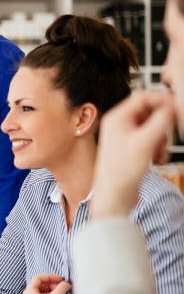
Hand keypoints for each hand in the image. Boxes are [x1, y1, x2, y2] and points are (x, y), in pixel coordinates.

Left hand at [91, 91, 175, 218]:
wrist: (114, 196)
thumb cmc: (123, 171)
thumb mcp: (146, 142)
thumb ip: (161, 121)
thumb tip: (172, 106)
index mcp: (117, 118)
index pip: (144, 97)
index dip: (163, 100)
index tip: (178, 108)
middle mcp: (119, 124)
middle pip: (151, 112)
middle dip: (163, 126)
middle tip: (167, 138)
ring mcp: (125, 136)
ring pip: (153, 127)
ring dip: (162, 139)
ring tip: (159, 154)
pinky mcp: (132, 148)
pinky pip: (152, 140)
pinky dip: (158, 148)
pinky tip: (157, 161)